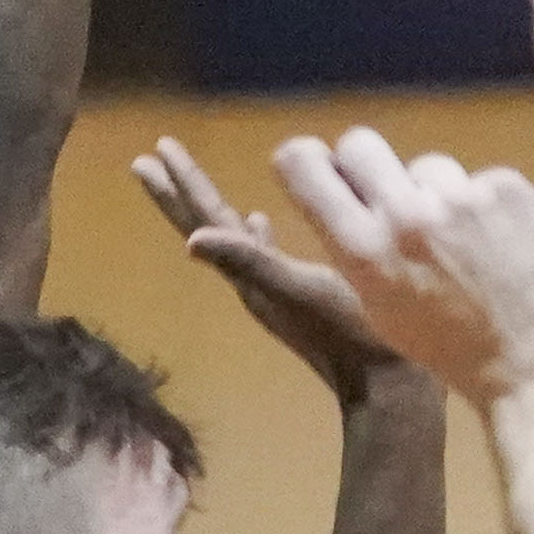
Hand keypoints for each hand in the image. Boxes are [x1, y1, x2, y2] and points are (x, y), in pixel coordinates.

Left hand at [136, 135, 397, 408]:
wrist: (385, 386)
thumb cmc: (352, 333)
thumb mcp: (301, 290)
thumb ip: (251, 263)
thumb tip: (190, 241)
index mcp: (251, 275)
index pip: (207, 220)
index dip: (184, 183)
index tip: (156, 148)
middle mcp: (252, 281)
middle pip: (206, 226)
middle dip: (180, 191)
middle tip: (147, 159)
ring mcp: (272, 289)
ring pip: (233, 237)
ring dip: (211, 206)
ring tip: (193, 183)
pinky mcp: (296, 296)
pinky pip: (264, 252)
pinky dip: (256, 231)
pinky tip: (261, 220)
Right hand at [271, 130, 533, 404]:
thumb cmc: (453, 348)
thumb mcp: (381, 308)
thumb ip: (356, 245)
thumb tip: (341, 189)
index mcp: (363, 252)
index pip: (301, 164)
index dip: (306, 161)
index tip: (323, 170)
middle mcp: (405, 216)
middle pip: (359, 143)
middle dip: (368, 165)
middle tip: (395, 199)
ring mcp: (460, 198)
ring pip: (428, 167)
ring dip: (438, 195)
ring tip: (468, 248)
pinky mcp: (507, 187)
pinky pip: (481, 180)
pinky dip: (488, 208)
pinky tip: (506, 248)